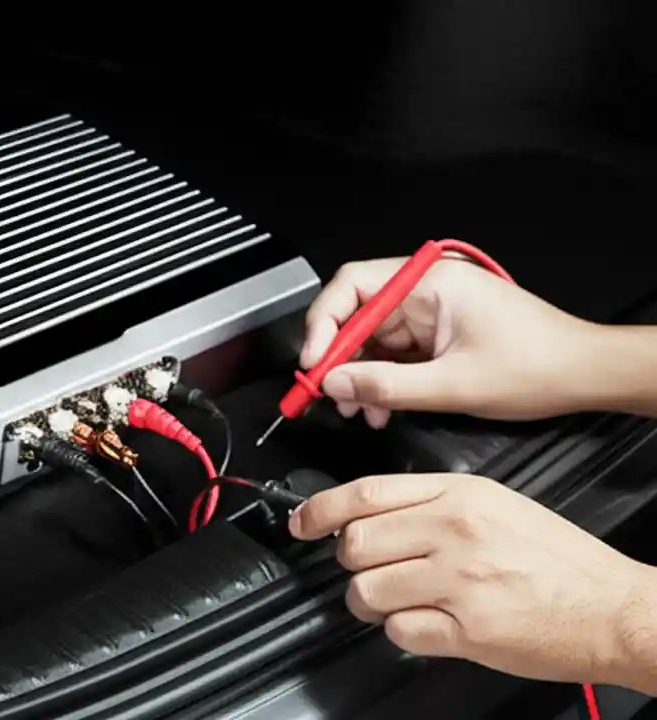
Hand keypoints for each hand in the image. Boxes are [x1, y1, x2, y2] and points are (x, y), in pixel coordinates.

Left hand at [289, 473, 656, 692]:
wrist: (615, 607)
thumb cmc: (557, 559)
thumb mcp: (494, 505)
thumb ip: (431, 505)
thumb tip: (367, 517)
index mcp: (459, 494)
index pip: (365, 493)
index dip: (320, 509)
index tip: (301, 522)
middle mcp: (455, 531)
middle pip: (356, 544)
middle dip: (350, 564)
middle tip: (371, 571)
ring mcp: (461, 580)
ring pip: (367, 590)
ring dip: (370, 603)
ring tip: (399, 603)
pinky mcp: (469, 629)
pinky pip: (399, 631)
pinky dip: (403, 632)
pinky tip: (430, 625)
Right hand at [301, 257, 598, 427]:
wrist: (584, 373)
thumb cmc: (537, 366)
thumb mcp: (453, 385)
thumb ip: (385, 385)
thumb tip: (334, 383)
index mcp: (430, 282)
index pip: (351, 286)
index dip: (323, 325)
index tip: (313, 364)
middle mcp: (426, 288)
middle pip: (356, 313)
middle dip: (338, 357)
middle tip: (326, 393)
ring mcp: (430, 309)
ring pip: (371, 337)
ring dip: (359, 375)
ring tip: (359, 409)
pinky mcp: (436, 330)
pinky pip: (392, 351)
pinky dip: (381, 378)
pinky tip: (380, 406)